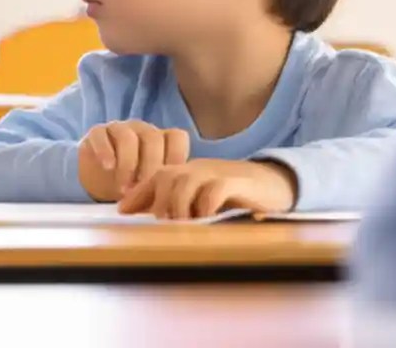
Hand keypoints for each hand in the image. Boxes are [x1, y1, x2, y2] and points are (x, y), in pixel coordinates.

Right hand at [77, 121, 189, 201]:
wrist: (98, 179)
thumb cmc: (131, 183)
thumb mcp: (150, 187)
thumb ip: (164, 188)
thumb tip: (177, 205)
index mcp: (161, 139)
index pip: (176, 137)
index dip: (177, 157)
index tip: (172, 183)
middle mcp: (142, 130)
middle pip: (153, 137)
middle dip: (151, 166)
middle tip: (146, 190)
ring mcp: (119, 128)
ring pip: (127, 137)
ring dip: (128, 164)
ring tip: (124, 190)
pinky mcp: (96, 133)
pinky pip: (101, 135)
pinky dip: (105, 151)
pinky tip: (108, 168)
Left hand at [118, 158, 297, 218]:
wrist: (274, 185)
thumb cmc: (233, 197)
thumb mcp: (200, 202)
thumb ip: (176, 208)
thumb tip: (145, 221)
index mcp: (186, 172)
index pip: (155, 177)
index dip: (137, 194)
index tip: (121, 213)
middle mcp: (197, 169)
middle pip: (167, 176)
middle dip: (157, 201)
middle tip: (158, 225)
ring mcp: (217, 173)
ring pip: (186, 180)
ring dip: (178, 205)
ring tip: (178, 226)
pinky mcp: (238, 182)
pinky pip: (215, 189)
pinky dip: (205, 204)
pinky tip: (204, 218)